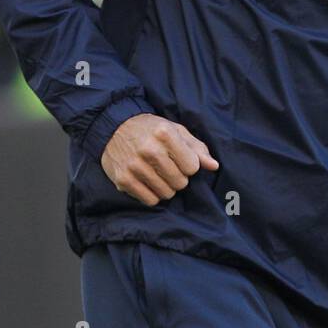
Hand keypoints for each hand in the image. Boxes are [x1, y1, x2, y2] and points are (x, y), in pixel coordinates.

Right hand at [100, 113, 218, 205]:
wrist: (113, 127)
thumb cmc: (150, 129)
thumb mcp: (175, 130)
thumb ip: (196, 148)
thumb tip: (214, 166)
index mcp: (165, 134)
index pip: (192, 167)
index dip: (189, 166)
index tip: (180, 160)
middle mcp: (149, 150)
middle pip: (180, 183)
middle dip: (178, 178)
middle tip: (168, 168)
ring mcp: (135, 166)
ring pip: (166, 193)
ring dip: (166, 187)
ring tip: (157, 174)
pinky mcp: (123, 179)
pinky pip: (150, 200)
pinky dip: (152, 195)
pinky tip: (147, 182)